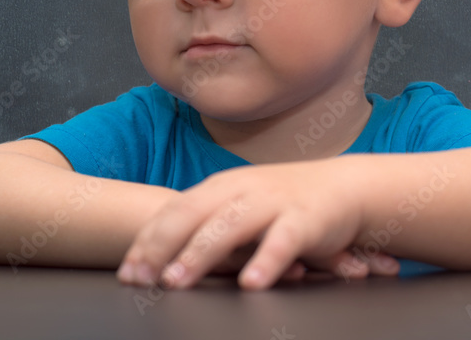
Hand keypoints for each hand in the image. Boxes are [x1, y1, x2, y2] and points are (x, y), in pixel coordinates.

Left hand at [117, 160, 400, 289]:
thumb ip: (206, 224)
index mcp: (221, 188)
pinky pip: (282, 241)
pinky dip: (265, 260)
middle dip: (161, 248)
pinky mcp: (304, 219)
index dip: (147, 241)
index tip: (126, 271)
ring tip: (177, 281)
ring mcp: (272, 202)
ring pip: (229, 227)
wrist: (344, 187)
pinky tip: (251, 283)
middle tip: (139, 278)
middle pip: (192, 215)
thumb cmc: (284, 203)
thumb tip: (159, 256)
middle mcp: (242, 190)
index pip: (174, 211)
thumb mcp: (240, 207)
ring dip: (200, 254)